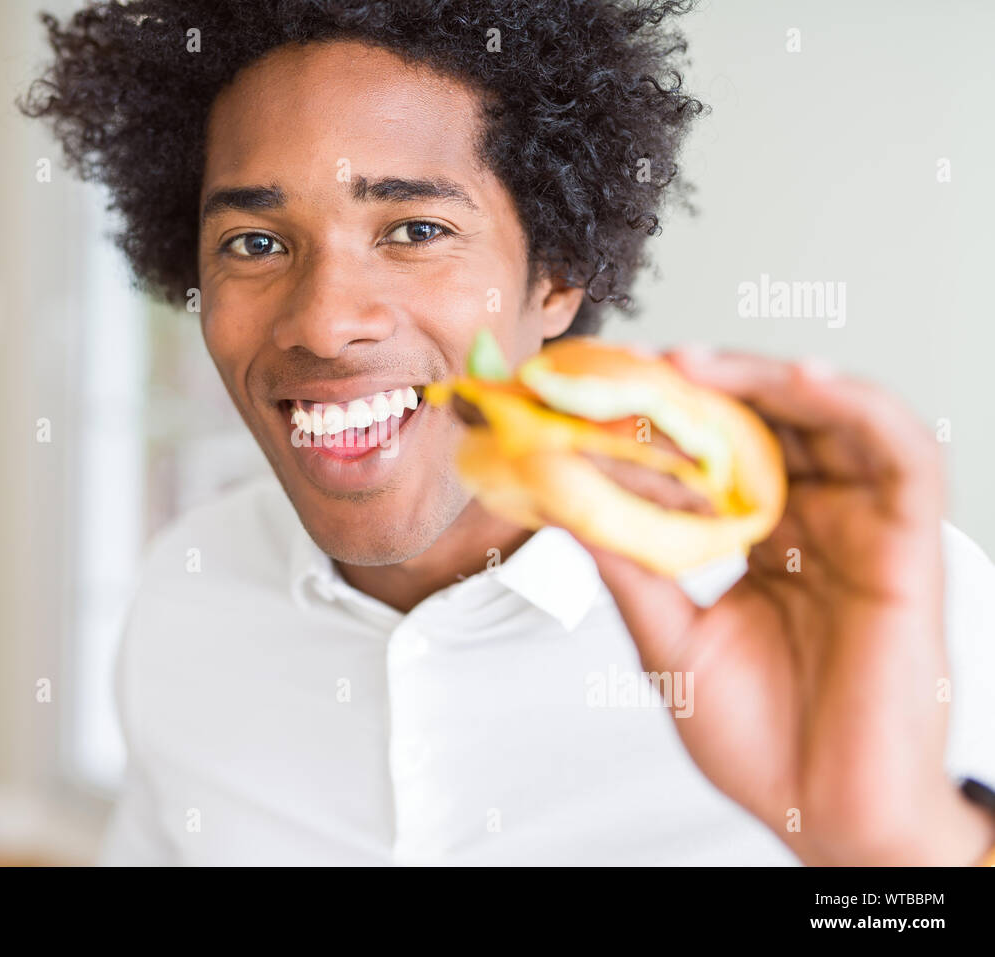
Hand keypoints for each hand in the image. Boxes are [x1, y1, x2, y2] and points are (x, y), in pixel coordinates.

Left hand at [568, 346, 994, 864]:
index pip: (719, 452)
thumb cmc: (758, 737)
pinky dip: (858, 406)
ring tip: (696, 364)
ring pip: (835, 418)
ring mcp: (862, 531)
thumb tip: (563, 503)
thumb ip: (631, 569)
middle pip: (772, 421)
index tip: (601, 388)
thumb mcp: (672, 641)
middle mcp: (814, 522)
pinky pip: (904, 458)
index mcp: (762, 538)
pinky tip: (801, 379)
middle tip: (639, 363)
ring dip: (768, 377)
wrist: (819, 814)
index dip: (666, 415)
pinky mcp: (907, 550)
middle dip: (708, 383)